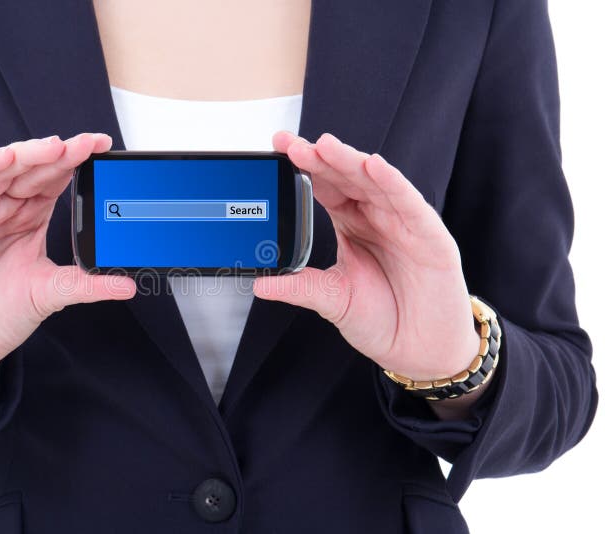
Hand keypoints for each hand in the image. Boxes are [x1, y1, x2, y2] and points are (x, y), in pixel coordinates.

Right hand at [0, 133, 135, 410]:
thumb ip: (87, 285)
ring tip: (55, 148)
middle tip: (87, 144)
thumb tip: (127, 285)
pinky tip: (6, 158)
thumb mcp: (51, 294)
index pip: (55, 180)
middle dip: (60, 154)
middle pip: (32, 169)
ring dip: (28, 155)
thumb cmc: (0, 313)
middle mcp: (4, 209)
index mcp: (30, 218)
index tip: (102, 147)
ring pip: (1, 170)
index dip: (77, 161)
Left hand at [254, 131, 482, 412]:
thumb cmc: (384, 320)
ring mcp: (404, 224)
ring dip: (350, 163)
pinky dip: (392, 184)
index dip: (305, 168)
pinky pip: (410, 204)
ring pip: (375, 183)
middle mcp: (377, 217)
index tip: (280, 150)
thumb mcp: (333, 301)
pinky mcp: (430, 237)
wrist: (420, 351)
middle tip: (293, 145)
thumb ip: (300, 288)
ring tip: (325, 146)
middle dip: (320, 158)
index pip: (325, 187)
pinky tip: (374, 167)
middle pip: (347, 178)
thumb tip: (260, 283)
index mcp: (352, 225)